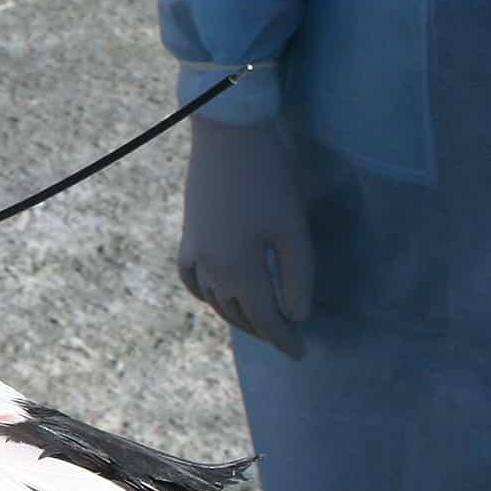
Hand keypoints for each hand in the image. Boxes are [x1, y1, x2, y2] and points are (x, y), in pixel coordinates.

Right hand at [177, 118, 314, 358]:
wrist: (227, 137)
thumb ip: (297, 276)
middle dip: (263, 330)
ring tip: (260, 322)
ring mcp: (195, 252)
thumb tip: (296, 315)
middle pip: (237, 313)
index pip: (264, 317)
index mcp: (239, 268)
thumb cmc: (269, 179)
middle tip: (286, 339)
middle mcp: (211, 267)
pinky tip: (217, 297)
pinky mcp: (189, 236)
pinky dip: (205, 294)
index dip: (284, 338)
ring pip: (215, 299)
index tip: (301, 353)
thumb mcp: (293, 229)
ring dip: (237, 315)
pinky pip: (192, 279)